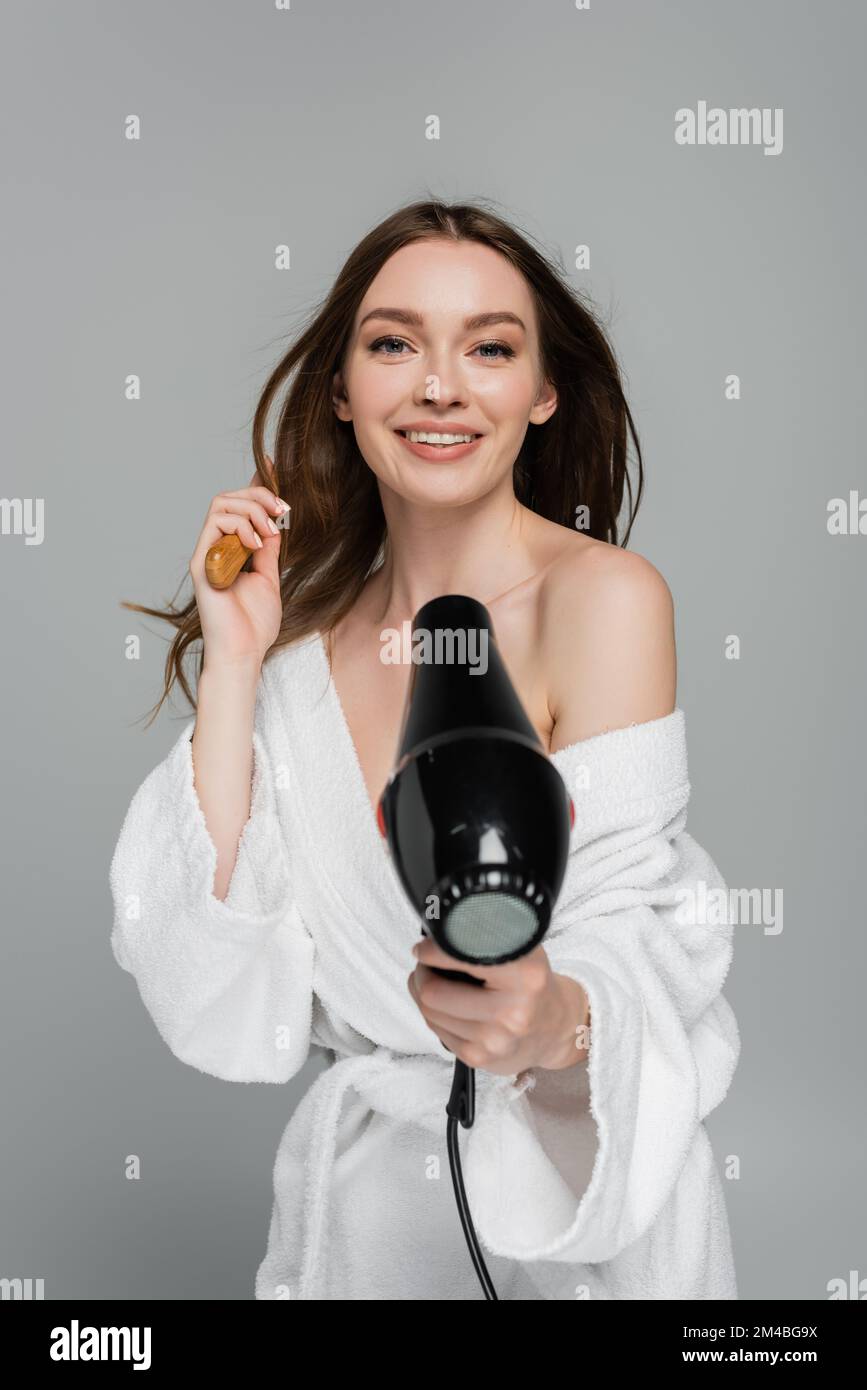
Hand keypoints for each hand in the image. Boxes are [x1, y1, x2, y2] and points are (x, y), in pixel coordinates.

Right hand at [189, 456, 287, 669]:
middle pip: (230, 498)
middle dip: (259, 496)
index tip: (272, 465)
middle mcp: (216, 547)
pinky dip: (239, 526)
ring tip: (269, 532)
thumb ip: (268, 548)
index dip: (256, 484)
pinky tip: (255, 544)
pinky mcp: (202, 563)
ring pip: (221, 504)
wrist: (243, 651)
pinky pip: (214, 525)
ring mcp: (207, 553)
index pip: (240, 507)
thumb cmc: (255, 623)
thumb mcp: (269, 576)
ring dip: (251, 510)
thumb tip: (273, 520)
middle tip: (282, 512)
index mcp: (232, 549)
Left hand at [407, 937, 589, 1074]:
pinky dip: (435, 1016)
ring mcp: (495, 1039)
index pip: (460, 957)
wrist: (555, 1029)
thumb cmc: (531, 987)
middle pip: (434, 991)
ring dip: (424, 995)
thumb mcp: (523, 952)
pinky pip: (436, 1031)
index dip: (433, 951)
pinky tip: (448, 1007)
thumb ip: (487, 940)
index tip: (424, 947)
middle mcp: (512, 1010)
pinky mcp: (480, 1058)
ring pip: (430, 1012)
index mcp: (525, 975)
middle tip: (428, 965)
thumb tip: (438, 936)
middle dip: (423, 974)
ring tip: (437, 984)